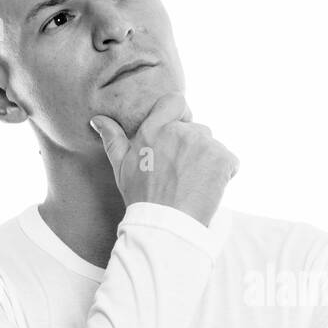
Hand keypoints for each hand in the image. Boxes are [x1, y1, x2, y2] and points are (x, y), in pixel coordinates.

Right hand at [90, 92, 237, 227]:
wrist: (167, 225)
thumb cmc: (142, 198)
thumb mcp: (121, 168)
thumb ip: (112, 139)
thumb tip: (97, 119)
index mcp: (155, 129)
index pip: (176, 101)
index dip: (181, 115)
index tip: (179, 135)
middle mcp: (180, 131)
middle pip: (197, 130)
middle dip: (194, 149)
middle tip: (183, 175)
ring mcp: (204, 144)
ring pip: (213, 147)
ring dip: (209, 162)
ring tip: (193, 185)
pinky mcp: (222, 158)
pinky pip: (229, 162)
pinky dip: (224, 174)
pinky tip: (208, 190)